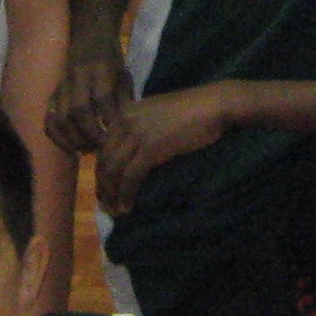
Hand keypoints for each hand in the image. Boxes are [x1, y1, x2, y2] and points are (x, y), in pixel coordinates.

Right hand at [47, 51, 129, 155]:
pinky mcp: (53, 95)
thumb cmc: (111, 58)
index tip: (117, 133)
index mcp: (99, 68)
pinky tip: (70, 149)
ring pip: (61, 117)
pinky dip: (57, 138)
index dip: (108, 118)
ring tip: (88, 150)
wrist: (88, 36)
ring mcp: (62, 86)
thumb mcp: (123, 74)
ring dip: (74, 139)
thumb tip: (125, 129)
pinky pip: (49, 120)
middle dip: (91, 134)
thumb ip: (124, 101)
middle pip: (78, 110)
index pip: (102, 96)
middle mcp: (77, 77)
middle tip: (103, 147)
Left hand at [94, 85, 229, 213]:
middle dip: (104, 187)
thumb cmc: (192, 110)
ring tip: (118, 211)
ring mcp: (137, 134)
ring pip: (113, 170)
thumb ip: (141, 128)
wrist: (213, 104)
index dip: (102, 172)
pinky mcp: (151, 147)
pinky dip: (126, 194)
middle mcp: (126, 121)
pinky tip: (128, 206)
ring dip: (113, 195)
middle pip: (104, 160)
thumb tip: (132, 155)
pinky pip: (130, 176)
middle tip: (109, 206)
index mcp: (126, 113)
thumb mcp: (157, 114)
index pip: (103, 148)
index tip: (107, 191)